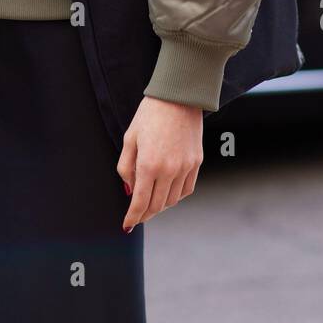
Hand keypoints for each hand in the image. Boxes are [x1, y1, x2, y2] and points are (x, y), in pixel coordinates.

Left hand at [118, 95, 203, 231]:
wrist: (178, 97)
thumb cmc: (150, 114)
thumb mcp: (129, 138)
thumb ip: (126, 167)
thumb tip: (129, 190)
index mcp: (148, 164)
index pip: (140, 202)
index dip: (133, 217)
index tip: (127, 225)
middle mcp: (168, 170)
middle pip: (156, 206)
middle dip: (145, 214)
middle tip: (137, 216)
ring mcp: (185, 167)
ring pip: (172, 200)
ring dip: (160, 206)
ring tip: (151, 202)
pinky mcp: (197, 163)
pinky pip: (186, 190)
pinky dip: (176, 196)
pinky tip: (168, 193)